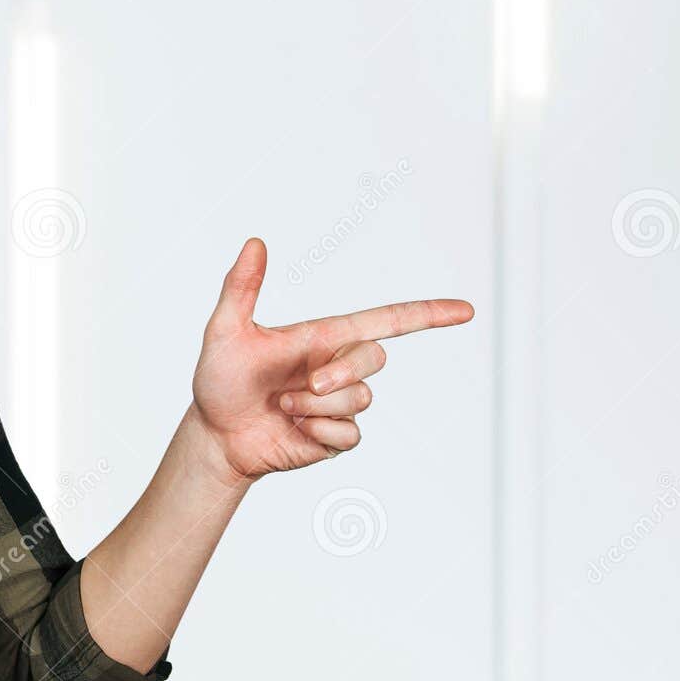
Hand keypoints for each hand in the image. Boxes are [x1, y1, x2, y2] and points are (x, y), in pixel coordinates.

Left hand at [190, 237, 473, 481]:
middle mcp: (337, 368)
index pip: (385, 321)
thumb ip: (241, 288)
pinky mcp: (334, 437)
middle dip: (345, 372)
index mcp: (323, 338)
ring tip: (283, 406)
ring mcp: (339, 404)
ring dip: (316, 406)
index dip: (427, 315)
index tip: (465, 311)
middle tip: (308, 385)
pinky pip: (349, 434)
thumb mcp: (225, 332)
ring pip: (360, 400)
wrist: (214, 435)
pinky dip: (319, 432)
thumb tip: (255, 243)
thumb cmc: (219, 382)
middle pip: (375, 359)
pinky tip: (295, 429)